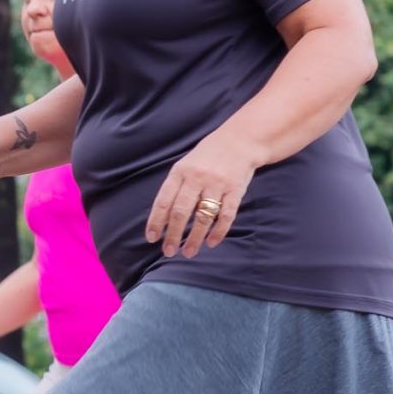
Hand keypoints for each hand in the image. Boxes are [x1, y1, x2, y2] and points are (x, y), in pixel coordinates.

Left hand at [145, 133, 256, 258]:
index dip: (156, 221)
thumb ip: (174, 188)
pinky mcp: (236, 190)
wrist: (240, 141)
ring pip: (203, 217)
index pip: (163, 201)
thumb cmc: (206, 157)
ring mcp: (217, 184)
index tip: (152, 239)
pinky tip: (211, 243)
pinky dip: (218, 231)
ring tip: (188, 252)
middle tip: (168, 252)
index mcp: (180, 172)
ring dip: (194, 238)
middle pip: (181, 212)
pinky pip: (226, 215)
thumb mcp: (185, 166)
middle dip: (173, 234)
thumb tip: (161, 218)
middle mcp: (197, 178)